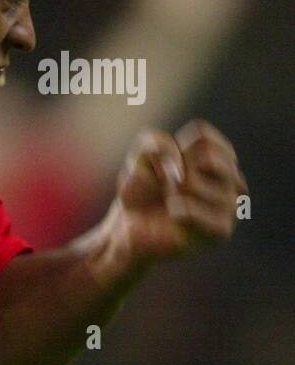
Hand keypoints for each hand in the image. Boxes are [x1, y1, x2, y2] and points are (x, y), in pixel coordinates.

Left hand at [114, 120, 247, 265]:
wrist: (130, 229)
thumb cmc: (140, 193)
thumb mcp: (140, 158)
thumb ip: (155, 143)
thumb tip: (179, 164)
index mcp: (219, 158)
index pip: (202, 134)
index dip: (170, 149)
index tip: (164, 166)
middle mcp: (233, 180)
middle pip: (206, 155)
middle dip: (173, 169)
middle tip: (167, 187)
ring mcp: (231, 205)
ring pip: (192, 181)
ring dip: (170, 192)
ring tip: (170, 204)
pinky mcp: (222, 230)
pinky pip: (192, 208)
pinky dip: (174, 209)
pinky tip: (174, 217)